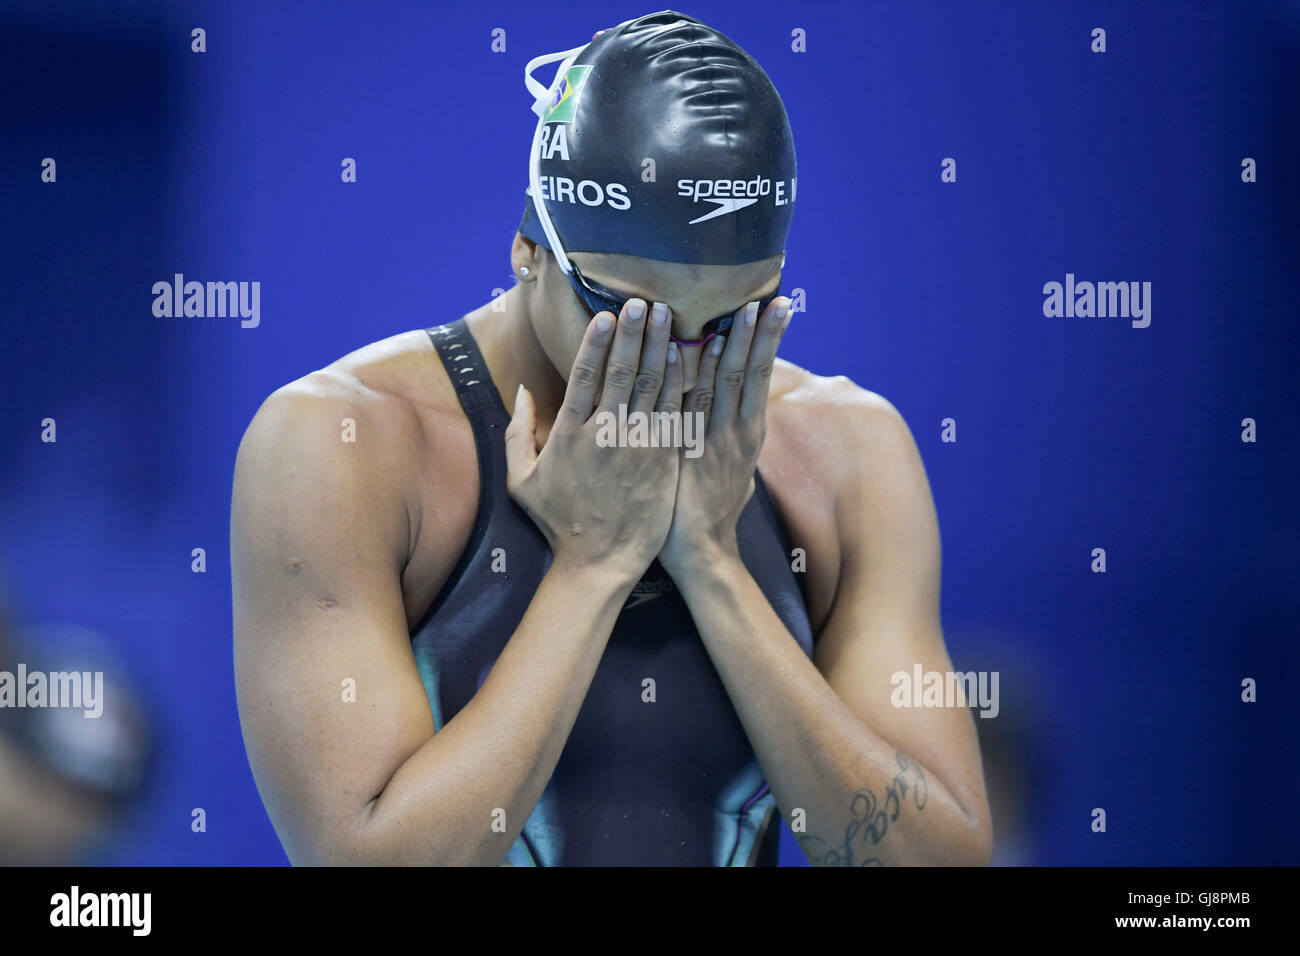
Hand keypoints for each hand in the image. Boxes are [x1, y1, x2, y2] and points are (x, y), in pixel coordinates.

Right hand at [506, 298, 682, 584]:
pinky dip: (682, 384)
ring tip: (668, 316)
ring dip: (660, 349)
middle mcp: (605, 436)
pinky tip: (690, 359)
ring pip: (651, 388)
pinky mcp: (662, 463)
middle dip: (633, 334)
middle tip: (643, 301)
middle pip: (621, 373)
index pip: (584, 377)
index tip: (606, 314)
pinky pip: (674, 415)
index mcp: (569, 435)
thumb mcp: (521, 481)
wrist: (598, 564)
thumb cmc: (559, 522)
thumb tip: (522, 390)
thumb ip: (518, 433)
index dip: (596, 343)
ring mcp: (637, 449)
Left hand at [658, 295, 791, 577]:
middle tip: (770, 298)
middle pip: (751, 373)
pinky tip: (691, 347)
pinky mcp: (690, 453)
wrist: (700, 554)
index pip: (759, 377)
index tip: (775, 307)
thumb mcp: (730, 470)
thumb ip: (731, 439)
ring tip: (743, 309)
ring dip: (734, 344)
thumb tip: (738, 416)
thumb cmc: (707, 513)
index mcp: (748, 434)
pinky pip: (690, 405)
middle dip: (761, 334)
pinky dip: (692, 375)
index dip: (767, 341)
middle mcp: (738, 433)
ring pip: (727, 383)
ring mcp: (715, 442)